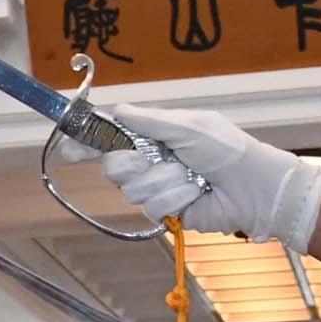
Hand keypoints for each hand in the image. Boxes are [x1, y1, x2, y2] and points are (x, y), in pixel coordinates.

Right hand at [98, 103, 320, 249]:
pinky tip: (195, 194)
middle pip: (113, 167)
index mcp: (153, 136)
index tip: (68, 148)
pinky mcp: (168, 211)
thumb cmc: (226, 149)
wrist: (252, 187)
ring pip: (133, 190)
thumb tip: (116, 109)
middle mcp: (151, 162)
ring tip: (190, 176)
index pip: (111, 138)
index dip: (86, 143)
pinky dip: (176, 198)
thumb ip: (148, 120)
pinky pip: (153, 207)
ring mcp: (158, 188)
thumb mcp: (187, 126)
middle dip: (132, 164)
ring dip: (164, 181)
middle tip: (153, 159)